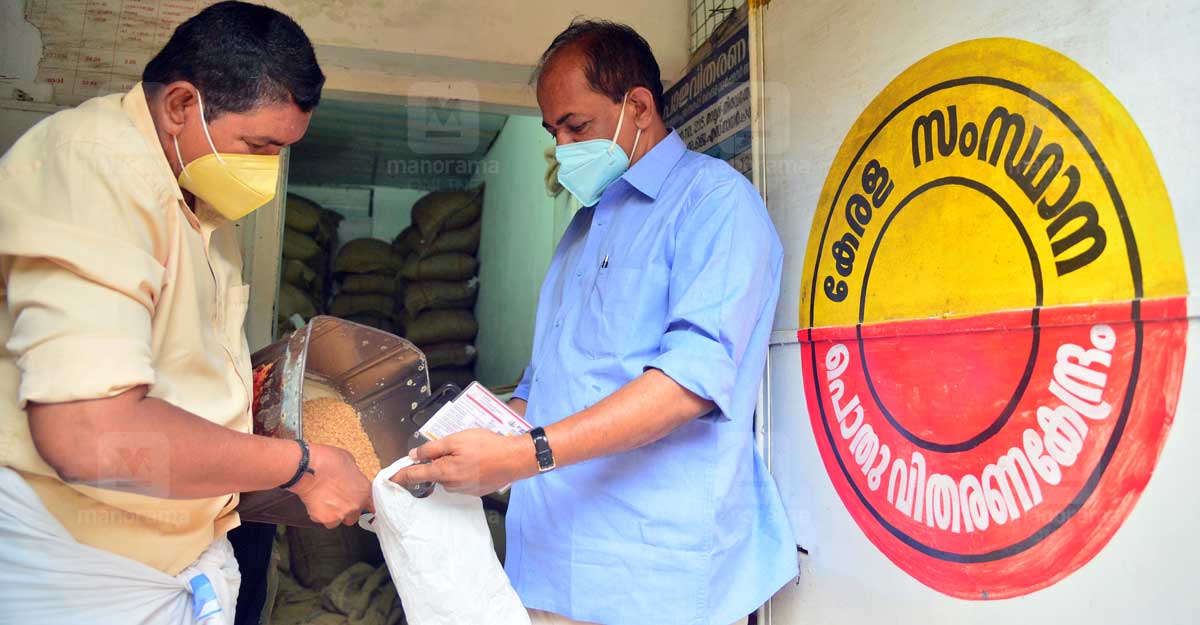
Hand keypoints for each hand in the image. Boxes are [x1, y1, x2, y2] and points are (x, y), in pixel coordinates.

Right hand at [288, 443, 373, 527]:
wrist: (308, 468)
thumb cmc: (327, 460)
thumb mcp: (349, 461)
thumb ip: (354, 475)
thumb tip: (351, 478)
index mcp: (364, 491)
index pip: (372, 506)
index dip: (364, 505)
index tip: (361, 506)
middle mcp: (355, 505)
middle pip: (354, 516)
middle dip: (347, 510)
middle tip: (337, 500)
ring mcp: (339, 514)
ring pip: (338, 521)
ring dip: (333, 514)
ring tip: (325, 501)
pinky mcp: (323, 518)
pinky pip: (322, 520)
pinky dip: (319, 514)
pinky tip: (315, 502)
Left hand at [390, 428, 536, 496]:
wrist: (515, 459)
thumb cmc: (487, 446)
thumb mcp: (457, 440)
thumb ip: (433, 448)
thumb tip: (414, 455)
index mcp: (444, 472)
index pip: (415, 475)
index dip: (401, 476)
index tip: (389, 479)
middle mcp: (452, 485)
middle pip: (434, 475)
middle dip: (437, 464)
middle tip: (453, 447)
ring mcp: (465, 490)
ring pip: (449, 478)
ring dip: (452, 467)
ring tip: (470, 452)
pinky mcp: (476, 491)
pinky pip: (462, 481)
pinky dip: (464, 472)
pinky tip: (477, 461)